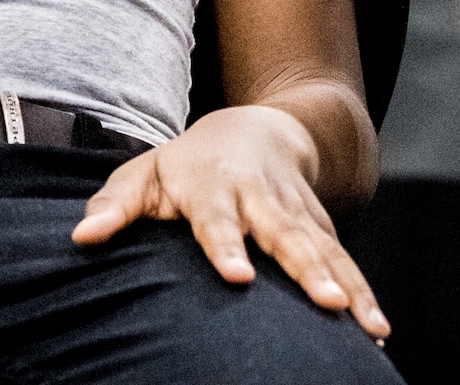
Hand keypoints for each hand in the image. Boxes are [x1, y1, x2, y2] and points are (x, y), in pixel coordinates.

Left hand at [71, 106, 388, 339]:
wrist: (258, 129)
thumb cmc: (187, 164)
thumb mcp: (145, 174)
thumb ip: (114, 205)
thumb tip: (81, 238)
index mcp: (212, 187)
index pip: (217, 218)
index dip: (227, 245)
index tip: (237, 275)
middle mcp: (261, 198)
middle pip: (286, 235)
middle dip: (307, 270)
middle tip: (326, 304)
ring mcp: (297, 212)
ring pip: (325, 250)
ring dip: (348, 286)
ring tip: (368, 325)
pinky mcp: (322, 227)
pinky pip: (345, 260)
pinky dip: (364, 291)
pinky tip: (378, 328)